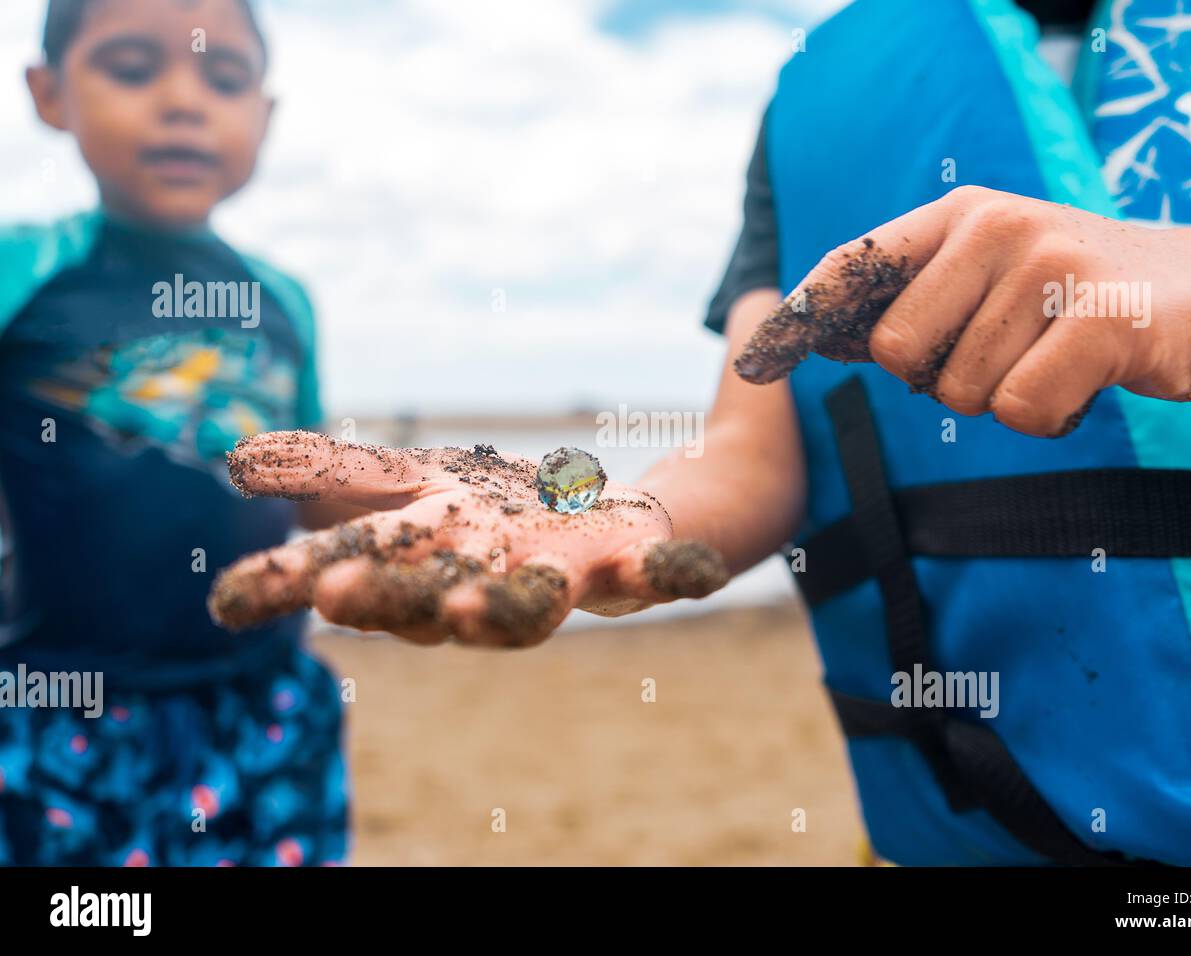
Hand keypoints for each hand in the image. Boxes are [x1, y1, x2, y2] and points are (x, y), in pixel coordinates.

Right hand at [208, 431, 728, 646]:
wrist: (631, 523)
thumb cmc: (509, 513)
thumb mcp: (422, 483)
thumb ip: (342, 477)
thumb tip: (242, 462)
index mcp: (435, 551)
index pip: (350, 570)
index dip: (290, 586)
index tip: (227, 602)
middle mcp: (493, 575)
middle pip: (434, 598)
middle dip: (391, 602)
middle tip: (342, 597)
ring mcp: (570, 575)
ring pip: (534, 607)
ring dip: (506, 611)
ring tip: (480, 607)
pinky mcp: (640, 565)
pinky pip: (661, 575)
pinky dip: (675, 575)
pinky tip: (695, 570)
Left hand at [735, 185, 1190, 436]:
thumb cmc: (1072, 291)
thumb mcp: (989, 271)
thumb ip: (914, 297)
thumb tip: (814, 334)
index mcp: (957, 215)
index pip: (855, 265)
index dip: (800, 316)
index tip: (753, 365)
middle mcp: (996, 227)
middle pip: (899, 353)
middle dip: (937, 380)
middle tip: (998, 359)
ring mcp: (1050, 267)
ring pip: (962, 392)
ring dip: (1001, 398)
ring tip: (1051, 358)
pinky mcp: (1101, 318)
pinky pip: (1020, 410)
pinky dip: (1046, 417)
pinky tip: (1079, 381)